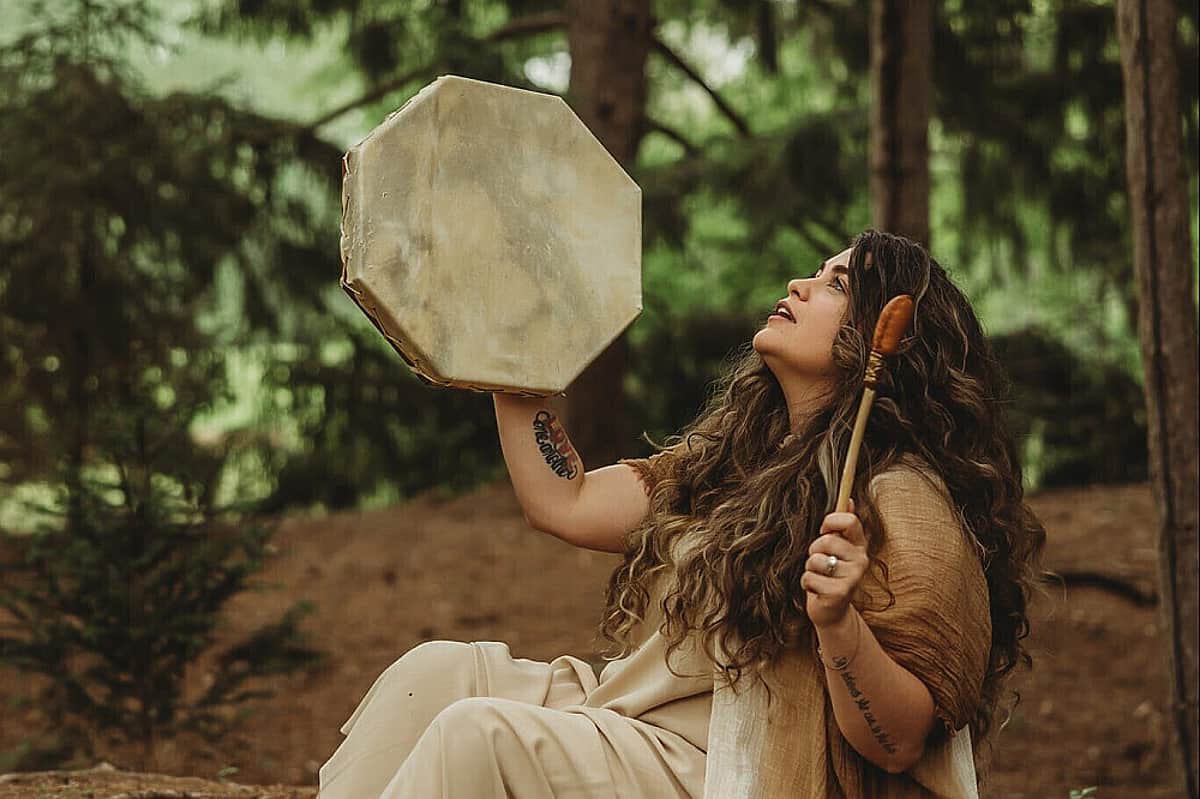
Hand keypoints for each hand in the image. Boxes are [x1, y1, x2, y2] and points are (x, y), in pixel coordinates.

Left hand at [801, 498, 867, 628]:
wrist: (832, 612)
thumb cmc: (830, 576)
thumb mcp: (837, 550)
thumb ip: (842, 527)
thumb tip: (848, 499)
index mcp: (860, 546)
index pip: (849, 520)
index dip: (831, 521)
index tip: (824, 530)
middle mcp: (860, 560)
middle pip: (826, 540)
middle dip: (814, 551)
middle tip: (820, 563)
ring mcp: (852, 577)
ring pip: (815, 560)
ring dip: (810, 569)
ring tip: (820, 577)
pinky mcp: (839, 593)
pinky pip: (809, 577)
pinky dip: (807, 584)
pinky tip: (817, 591)